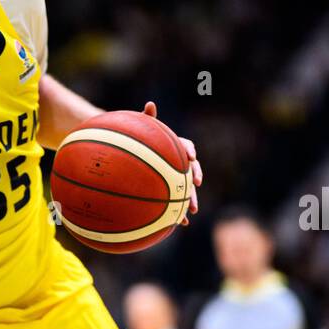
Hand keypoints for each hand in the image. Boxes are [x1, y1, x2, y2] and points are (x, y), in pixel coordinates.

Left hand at [143, 100, 201, 223]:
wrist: (133, 154)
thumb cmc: (138, 139)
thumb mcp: (141, 128)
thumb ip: (147, 118)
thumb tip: (150, 104)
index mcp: (174, 147)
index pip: (186, 147)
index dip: (190, 151)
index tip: (191, 157)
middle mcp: (178, 163)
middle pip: (190, 170)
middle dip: (195, 178)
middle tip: (196, 184)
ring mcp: (174, 178)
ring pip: (186, 189)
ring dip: (191, 200)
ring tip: (192, 210)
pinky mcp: (168, 191)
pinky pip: (175, 202)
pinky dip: (178, 213)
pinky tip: (178, 223)